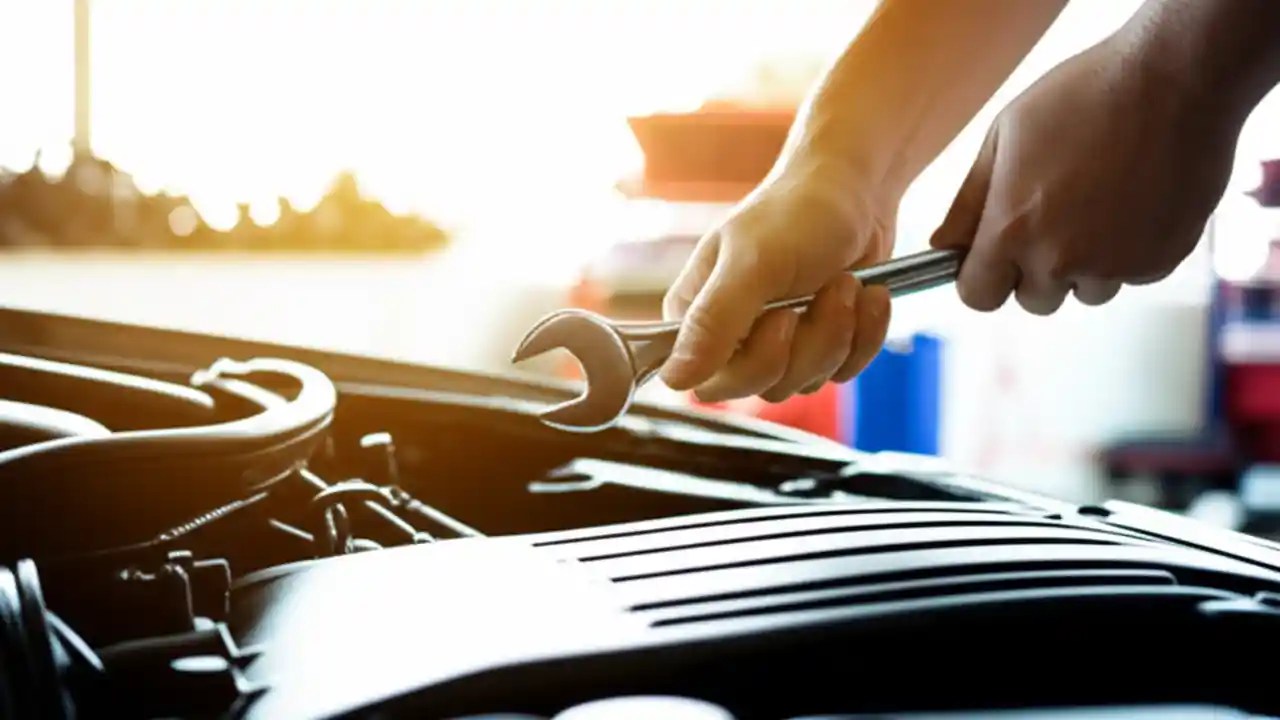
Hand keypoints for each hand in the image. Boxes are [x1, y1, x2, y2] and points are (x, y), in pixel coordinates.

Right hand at [658, 162, 895, 402]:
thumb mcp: (752, 263)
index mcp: (696, 316)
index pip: (707, 382)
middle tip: (828, 288)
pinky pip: (842, 371)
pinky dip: (865, 334)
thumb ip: (713, 321)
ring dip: (840, 330)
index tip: (781, 318)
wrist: (857, 193)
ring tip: (846, 281)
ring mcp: (778, 345)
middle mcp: (732, 337)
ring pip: (807, 381)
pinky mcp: (819, 347)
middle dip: (809, 341)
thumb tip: (674, 379)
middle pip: (764, 386)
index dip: (752, 364)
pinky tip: (868, 295)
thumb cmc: (796, 213)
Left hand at [931, 34, 1240, 313]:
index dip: (983, 277)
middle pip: (1035, 300)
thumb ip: (968, 203)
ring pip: (1088, 291)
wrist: (1175, 77)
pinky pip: (1132, 275)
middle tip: (1054, 217)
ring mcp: (1115, 264)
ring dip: (1087, 264)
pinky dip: (1130, 251)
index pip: (979, 296)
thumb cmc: (1082, 96)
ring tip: (1100, 203)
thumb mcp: (1004, 138)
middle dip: (1036, 270)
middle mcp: (1061, 258)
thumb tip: (943, 246)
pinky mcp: (1161, 260)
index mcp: (1012, 230)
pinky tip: (1135, 200)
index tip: (994, 256)